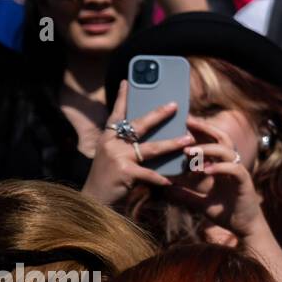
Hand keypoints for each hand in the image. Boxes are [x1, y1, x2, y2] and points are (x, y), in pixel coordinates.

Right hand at [82, 81, 192, 205]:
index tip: (127, 81)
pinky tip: (171, 180)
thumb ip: (127, 146)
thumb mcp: (113, 157)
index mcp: (108, 137)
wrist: (93, 200)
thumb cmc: (108, 178)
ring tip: (188, 139)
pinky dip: (161, 178)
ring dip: (172, 144)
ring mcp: (117, 156)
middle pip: (139, 125)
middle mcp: (111, 143)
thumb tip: (154, 136)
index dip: (123, 98)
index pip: (117, 114)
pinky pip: (148, 173)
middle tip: (174, 106)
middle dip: (158, 115)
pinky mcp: (124, 171)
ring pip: (151, 148)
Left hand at [169, 114, 268, 240]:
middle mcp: (231, 165)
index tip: (183, 122)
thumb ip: (185, 194)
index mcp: (222, 166)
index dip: (200, 131)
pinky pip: (234, 169)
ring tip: (188, 151)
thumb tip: (165, 189)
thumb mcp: (200, 202)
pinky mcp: (245, 182)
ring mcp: (239, 172)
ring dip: (207, 149)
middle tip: (187, 122)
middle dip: (205, 129)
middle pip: (222, 139)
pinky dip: (220, 167)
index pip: (212, 141)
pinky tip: (206, 170)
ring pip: (226, 152)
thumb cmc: (226, 212)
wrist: (244, 228)